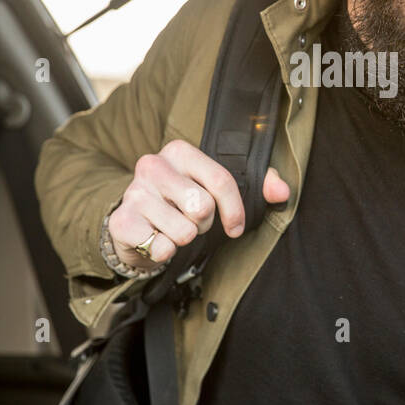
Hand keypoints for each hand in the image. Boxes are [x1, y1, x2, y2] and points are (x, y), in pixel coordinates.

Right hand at [108, 138, 290, 267]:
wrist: (133, 225)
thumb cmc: (179, 204)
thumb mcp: (214, 188)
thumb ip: (256, 185)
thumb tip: (282, 192)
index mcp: (179, 151)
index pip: (220, 179)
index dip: (234, 209)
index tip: (235, 228)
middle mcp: (153, 165)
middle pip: (202, 207)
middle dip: (203, 224)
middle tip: (191, 221)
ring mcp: (134, 193)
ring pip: (183, 231)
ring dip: (183, 238)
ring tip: (172, 229)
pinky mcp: (122, 221)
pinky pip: (161, 248)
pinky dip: (163, 253)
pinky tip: (154, 240)